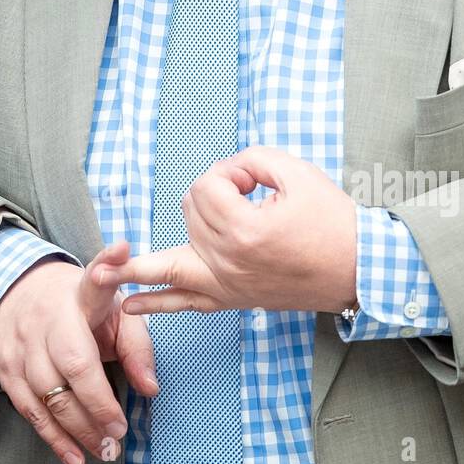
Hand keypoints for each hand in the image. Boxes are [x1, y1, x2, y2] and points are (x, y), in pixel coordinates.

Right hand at [0, 239, 158, 463]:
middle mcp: (47, 317)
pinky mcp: (4, 366)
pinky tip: (74, 457)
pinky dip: (52, 437)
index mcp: (81, 294)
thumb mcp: (114, 311)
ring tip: (103, 451)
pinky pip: (28, 409)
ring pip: (47, 393)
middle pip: (71, 362)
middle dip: (96, 403)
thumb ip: (137, 346)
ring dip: (76, 429)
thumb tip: (150, 389)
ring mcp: (21, 343)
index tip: (123, 250)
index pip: (95, 282)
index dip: (107, 267)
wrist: (21, 291)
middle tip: (119, 433)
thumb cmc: (81, 308)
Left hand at [101, 148, 357, 315]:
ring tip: (104, 266)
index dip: (229, 173)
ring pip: (171, 260)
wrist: (359, 271)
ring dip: (145, 257)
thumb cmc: (332, 221)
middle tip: (249, 194)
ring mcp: (226, 287)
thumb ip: (251, 158)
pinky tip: (128, 304)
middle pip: (191, 212)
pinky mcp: (231, 300)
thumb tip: (225, 172)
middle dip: (212, 194)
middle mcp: (227, 264)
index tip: (256, 180)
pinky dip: (154, 303)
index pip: (208, 186)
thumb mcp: (297, 172)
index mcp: (244, 232)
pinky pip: (184, 305)